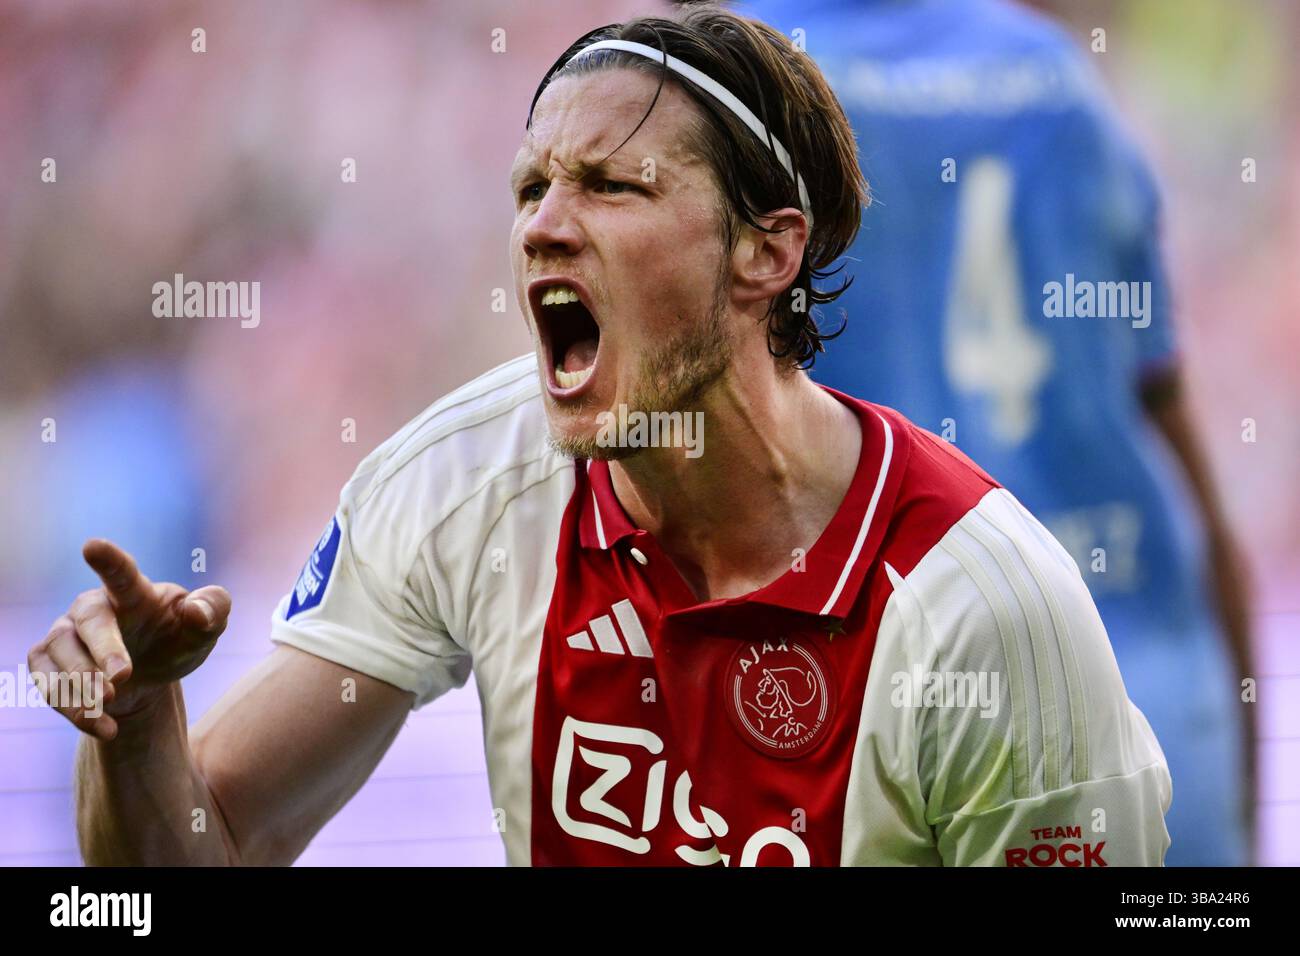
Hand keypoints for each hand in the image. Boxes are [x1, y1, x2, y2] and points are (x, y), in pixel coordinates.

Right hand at [26, 539, 230, 740]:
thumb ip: (212, 611)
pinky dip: (73, 710)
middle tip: (121, 676)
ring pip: (58, 653)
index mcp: (134, 593)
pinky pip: (49, 685)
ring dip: (81, 682)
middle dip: (103, 649)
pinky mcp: (48, 664)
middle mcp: (93, 608)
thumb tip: (197, 611)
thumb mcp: (206, 630)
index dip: (108, 560)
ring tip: (107, 703)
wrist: (152, 677)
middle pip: (89, 619)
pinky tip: (105, 727)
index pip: (121, 573)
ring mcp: (65, 635)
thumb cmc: (178, 640)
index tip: (92, 545)